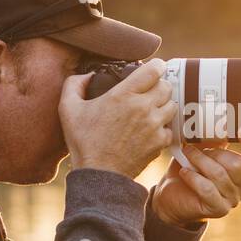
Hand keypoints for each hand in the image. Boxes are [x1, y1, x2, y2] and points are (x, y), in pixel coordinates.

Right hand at [60, 58, 175, 178]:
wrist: (99, 174)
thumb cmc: (83, 141)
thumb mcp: (68, 109)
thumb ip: (74, 84)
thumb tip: (87, 75)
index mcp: (124, 94)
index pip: (154, 69)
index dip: (156, 66)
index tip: (152, 69)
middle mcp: (143, 107)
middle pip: (166, 86)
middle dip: (159, 85)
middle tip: (149, 91)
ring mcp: (154, 125)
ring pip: (172, 105)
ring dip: (164, 105)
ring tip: (152, 109)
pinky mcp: (160, 142)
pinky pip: (170, 128)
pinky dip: (163, 127)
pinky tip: (151, 129)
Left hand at [151, 135, 240, 227]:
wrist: (172, 196)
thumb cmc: (191, 170)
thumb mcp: (203, 152)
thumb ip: (213, 141)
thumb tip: (218, 126)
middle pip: (237, 164)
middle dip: (214, 153)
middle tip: (194, 148)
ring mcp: (233, 200)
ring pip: (220, 175)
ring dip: (200, 162)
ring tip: (187, 154)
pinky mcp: (219, 209)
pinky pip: (208, 189)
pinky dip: (194, 177)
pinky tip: (184, 172)